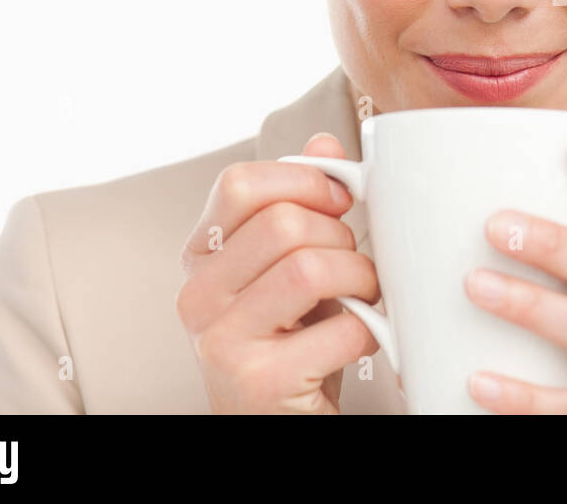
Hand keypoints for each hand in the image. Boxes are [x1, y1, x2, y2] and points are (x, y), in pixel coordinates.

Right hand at [176, 133, 381, 412]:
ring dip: (359, 278)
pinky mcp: (257, 382)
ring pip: (309, 267)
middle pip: (283, 222)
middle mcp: (197, 296)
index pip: (240, 183)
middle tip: (353, 264)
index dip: (304, 181)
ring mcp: (220, 341)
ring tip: (363, 297)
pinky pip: (339, 328)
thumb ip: (303, 205)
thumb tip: (324, 143)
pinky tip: (361, 340)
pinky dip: (369, 331)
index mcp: (202, 257)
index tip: (339, 201)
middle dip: (341, 237)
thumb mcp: (292, 269)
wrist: (281, 423)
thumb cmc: (290, 344)